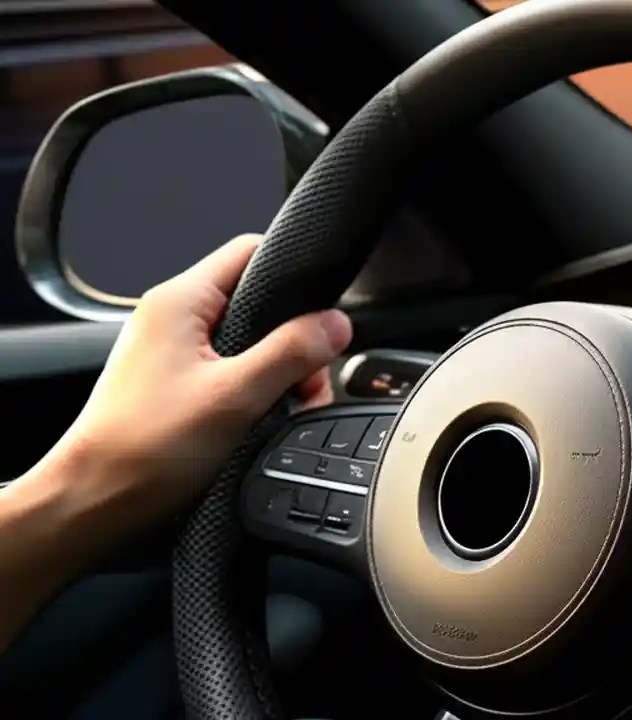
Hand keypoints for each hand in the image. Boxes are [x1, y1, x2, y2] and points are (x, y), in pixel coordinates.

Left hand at [34, 233, 351, 539]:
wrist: (93, 501)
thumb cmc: (143, 448)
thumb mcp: (236, 395)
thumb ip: (292, 353)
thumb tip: (336, 324)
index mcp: (180, 301)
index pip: (251, 252)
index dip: (295, 275)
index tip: (322, 316)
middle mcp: (172, 317)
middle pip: (257, 301)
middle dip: (294, 340)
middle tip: (306, 382)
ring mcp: (170, 351)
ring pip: (247, 340)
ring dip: (276, 371)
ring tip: (284, 407)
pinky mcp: (173, 383)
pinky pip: (229, 370)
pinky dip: (253, 390)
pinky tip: (259, 420)